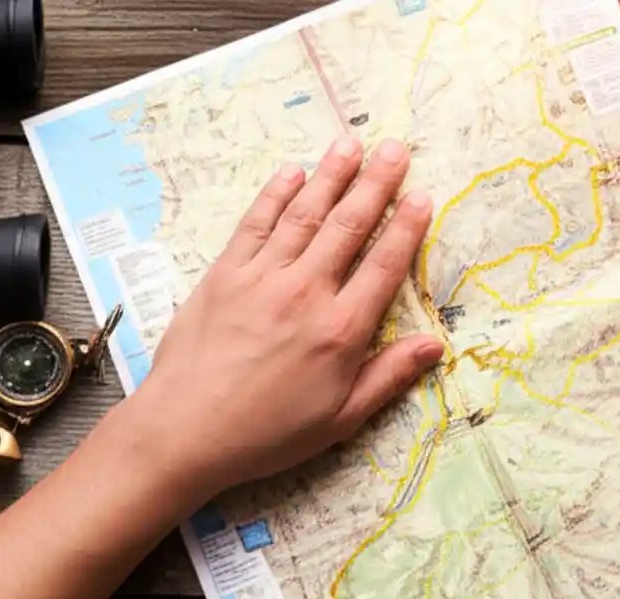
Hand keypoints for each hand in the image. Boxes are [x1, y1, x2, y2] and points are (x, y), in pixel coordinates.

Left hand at [124, 136, 443, 493]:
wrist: (185, 430)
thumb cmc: (266, 434)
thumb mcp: (340, 419)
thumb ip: (388, 376)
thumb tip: (434, 345)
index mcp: (340, 331)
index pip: (383, 266)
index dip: (406, 228)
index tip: (421, 196)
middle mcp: (305, 293)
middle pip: (349, 227)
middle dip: (375, 184)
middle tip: (395, 149)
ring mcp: (262, 278)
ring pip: (305, 215)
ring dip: (331, 176)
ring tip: (351, 143)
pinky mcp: (224, 274)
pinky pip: (255, 223)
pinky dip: (276, 195)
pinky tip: (293, 173)